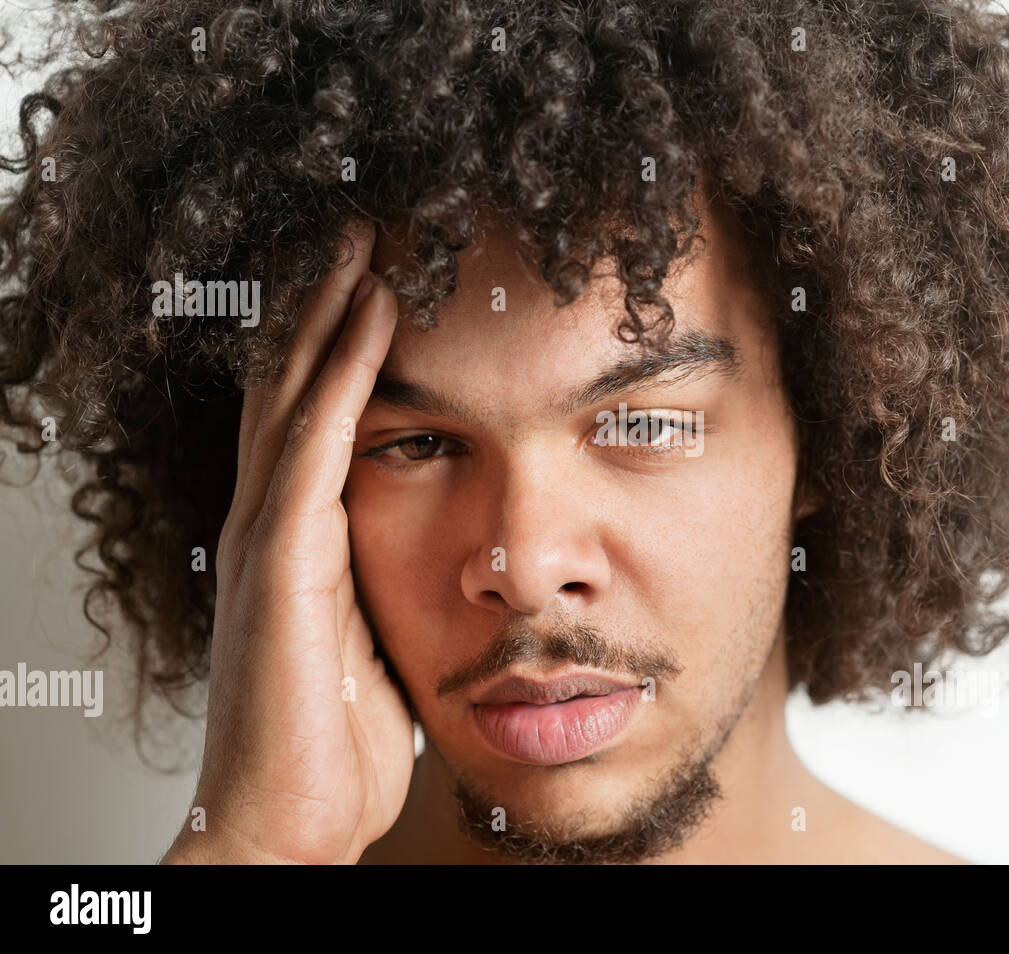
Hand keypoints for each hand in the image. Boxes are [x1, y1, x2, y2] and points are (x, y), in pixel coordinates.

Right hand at [163, 222, 412, 863]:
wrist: (289, 816)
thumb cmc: (337, 737)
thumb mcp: (377, 634)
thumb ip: (390, 577)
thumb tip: (442, 548)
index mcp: (299, 538)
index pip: (312, 418)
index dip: (338, 346)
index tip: (377, 279)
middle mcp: (273, 523)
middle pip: (293, 387)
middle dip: (325, 305)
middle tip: (361, 229)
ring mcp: (271, 537)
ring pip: (296, 396)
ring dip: (330, 313)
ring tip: (362, 242)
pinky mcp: (283, 562)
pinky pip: (315, 447)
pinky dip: (340, 376)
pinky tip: (369, 318)